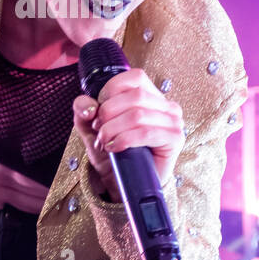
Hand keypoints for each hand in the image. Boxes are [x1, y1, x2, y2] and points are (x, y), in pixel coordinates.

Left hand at [72, 69, 183, 203]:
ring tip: (105, 142)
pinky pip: (146, 133)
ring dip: (113, 130)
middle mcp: (166, 105)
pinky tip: (115, 148)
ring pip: (138, 115)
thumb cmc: (113, 151)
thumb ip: (84, 109)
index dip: (111, 91)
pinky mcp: (174, 139)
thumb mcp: (91, 126)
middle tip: (99, 131)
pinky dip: (124, 140)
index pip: (134, 77)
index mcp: (150, 95)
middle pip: (135, 96)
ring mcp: (174, 122)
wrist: (123, 181)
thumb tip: (88, 106)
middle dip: (108, 114)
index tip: (99, 111)